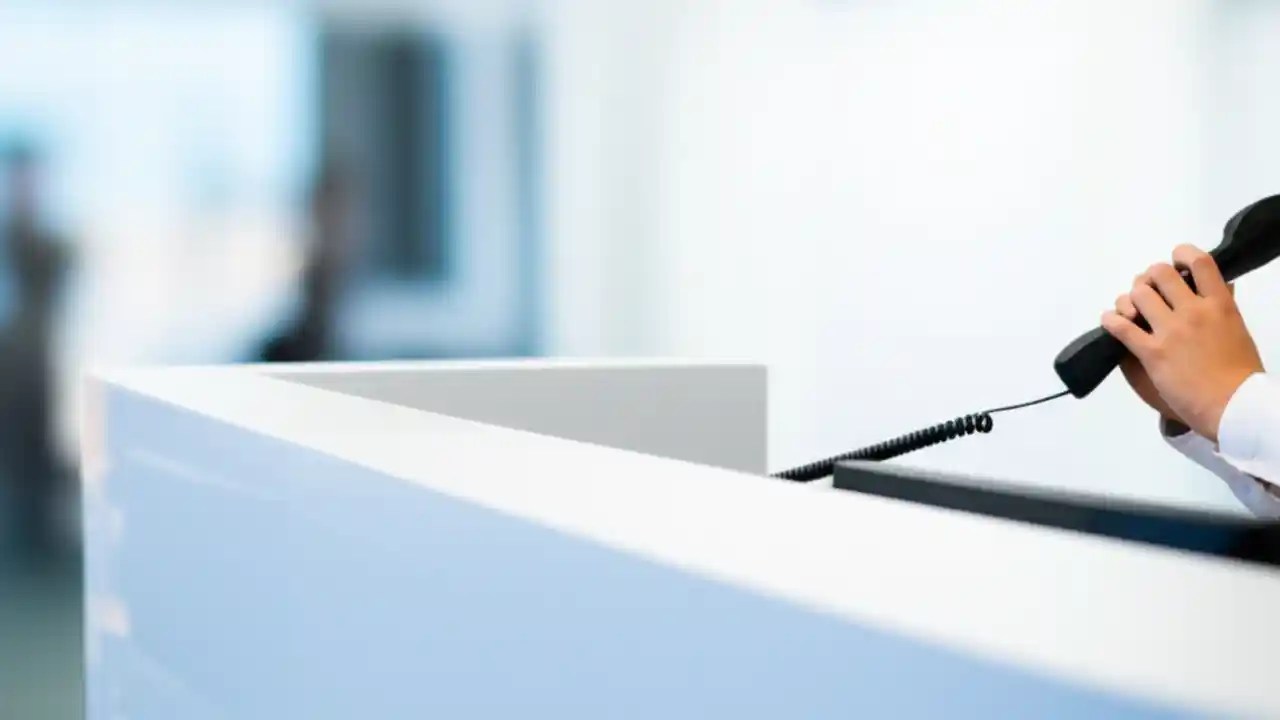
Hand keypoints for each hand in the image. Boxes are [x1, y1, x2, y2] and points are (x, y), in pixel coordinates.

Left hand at [1101, 244, 1263, 441]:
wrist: (1234, 406)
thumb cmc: (1241, 372)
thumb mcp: (1239, 329)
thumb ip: (1225, 305)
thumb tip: (1222, 284)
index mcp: (1220, 304)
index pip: (1200, 262)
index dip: (1181, 255)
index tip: (1174, 262)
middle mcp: (1193, 311)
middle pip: (1159, 274)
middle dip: (1149, 279)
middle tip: (1148, 291)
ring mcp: (1171, 331)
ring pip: (1137, 296)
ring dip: (1129, 300)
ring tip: (1131, 310)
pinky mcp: (1152, 352)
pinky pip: (1121, 327)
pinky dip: (1110, 321)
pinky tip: (1109, 321)